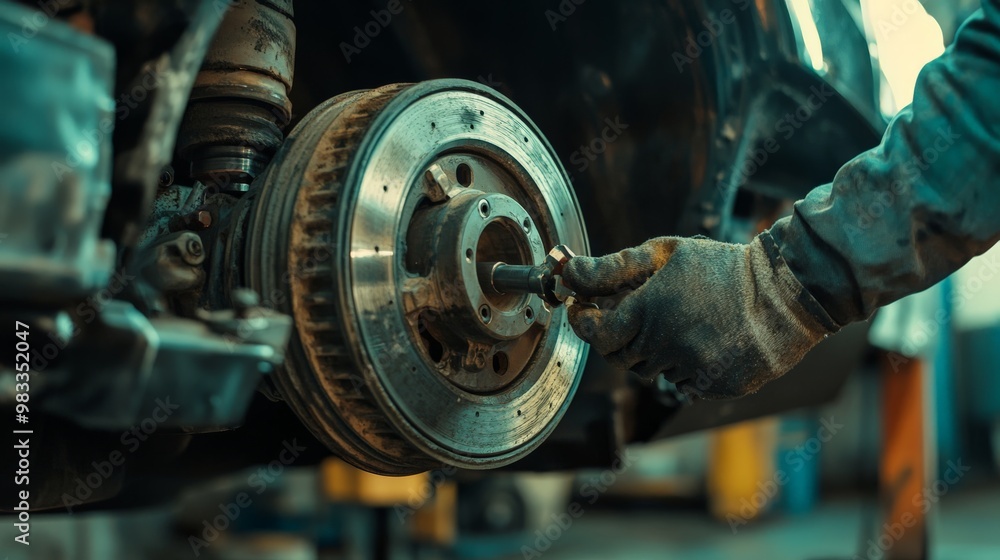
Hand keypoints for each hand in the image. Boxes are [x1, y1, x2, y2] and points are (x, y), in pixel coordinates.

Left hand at [562, 234, 839, 398]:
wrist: (786, 292)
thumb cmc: (721, 267)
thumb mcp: (665, 254)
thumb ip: (612, 267)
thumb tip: (569, 273)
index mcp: (648, 311)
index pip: (596, 334)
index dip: (586, 324)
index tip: (586, 311)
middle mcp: (666, 346)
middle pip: (620, 357)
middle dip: (619, 337)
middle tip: (633, 315)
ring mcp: (692, 370)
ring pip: (652, 372)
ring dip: (654, 351)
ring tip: (678, 321)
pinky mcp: (716, 386)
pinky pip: (684, 383)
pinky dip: (685, 365)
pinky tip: (704, 339)